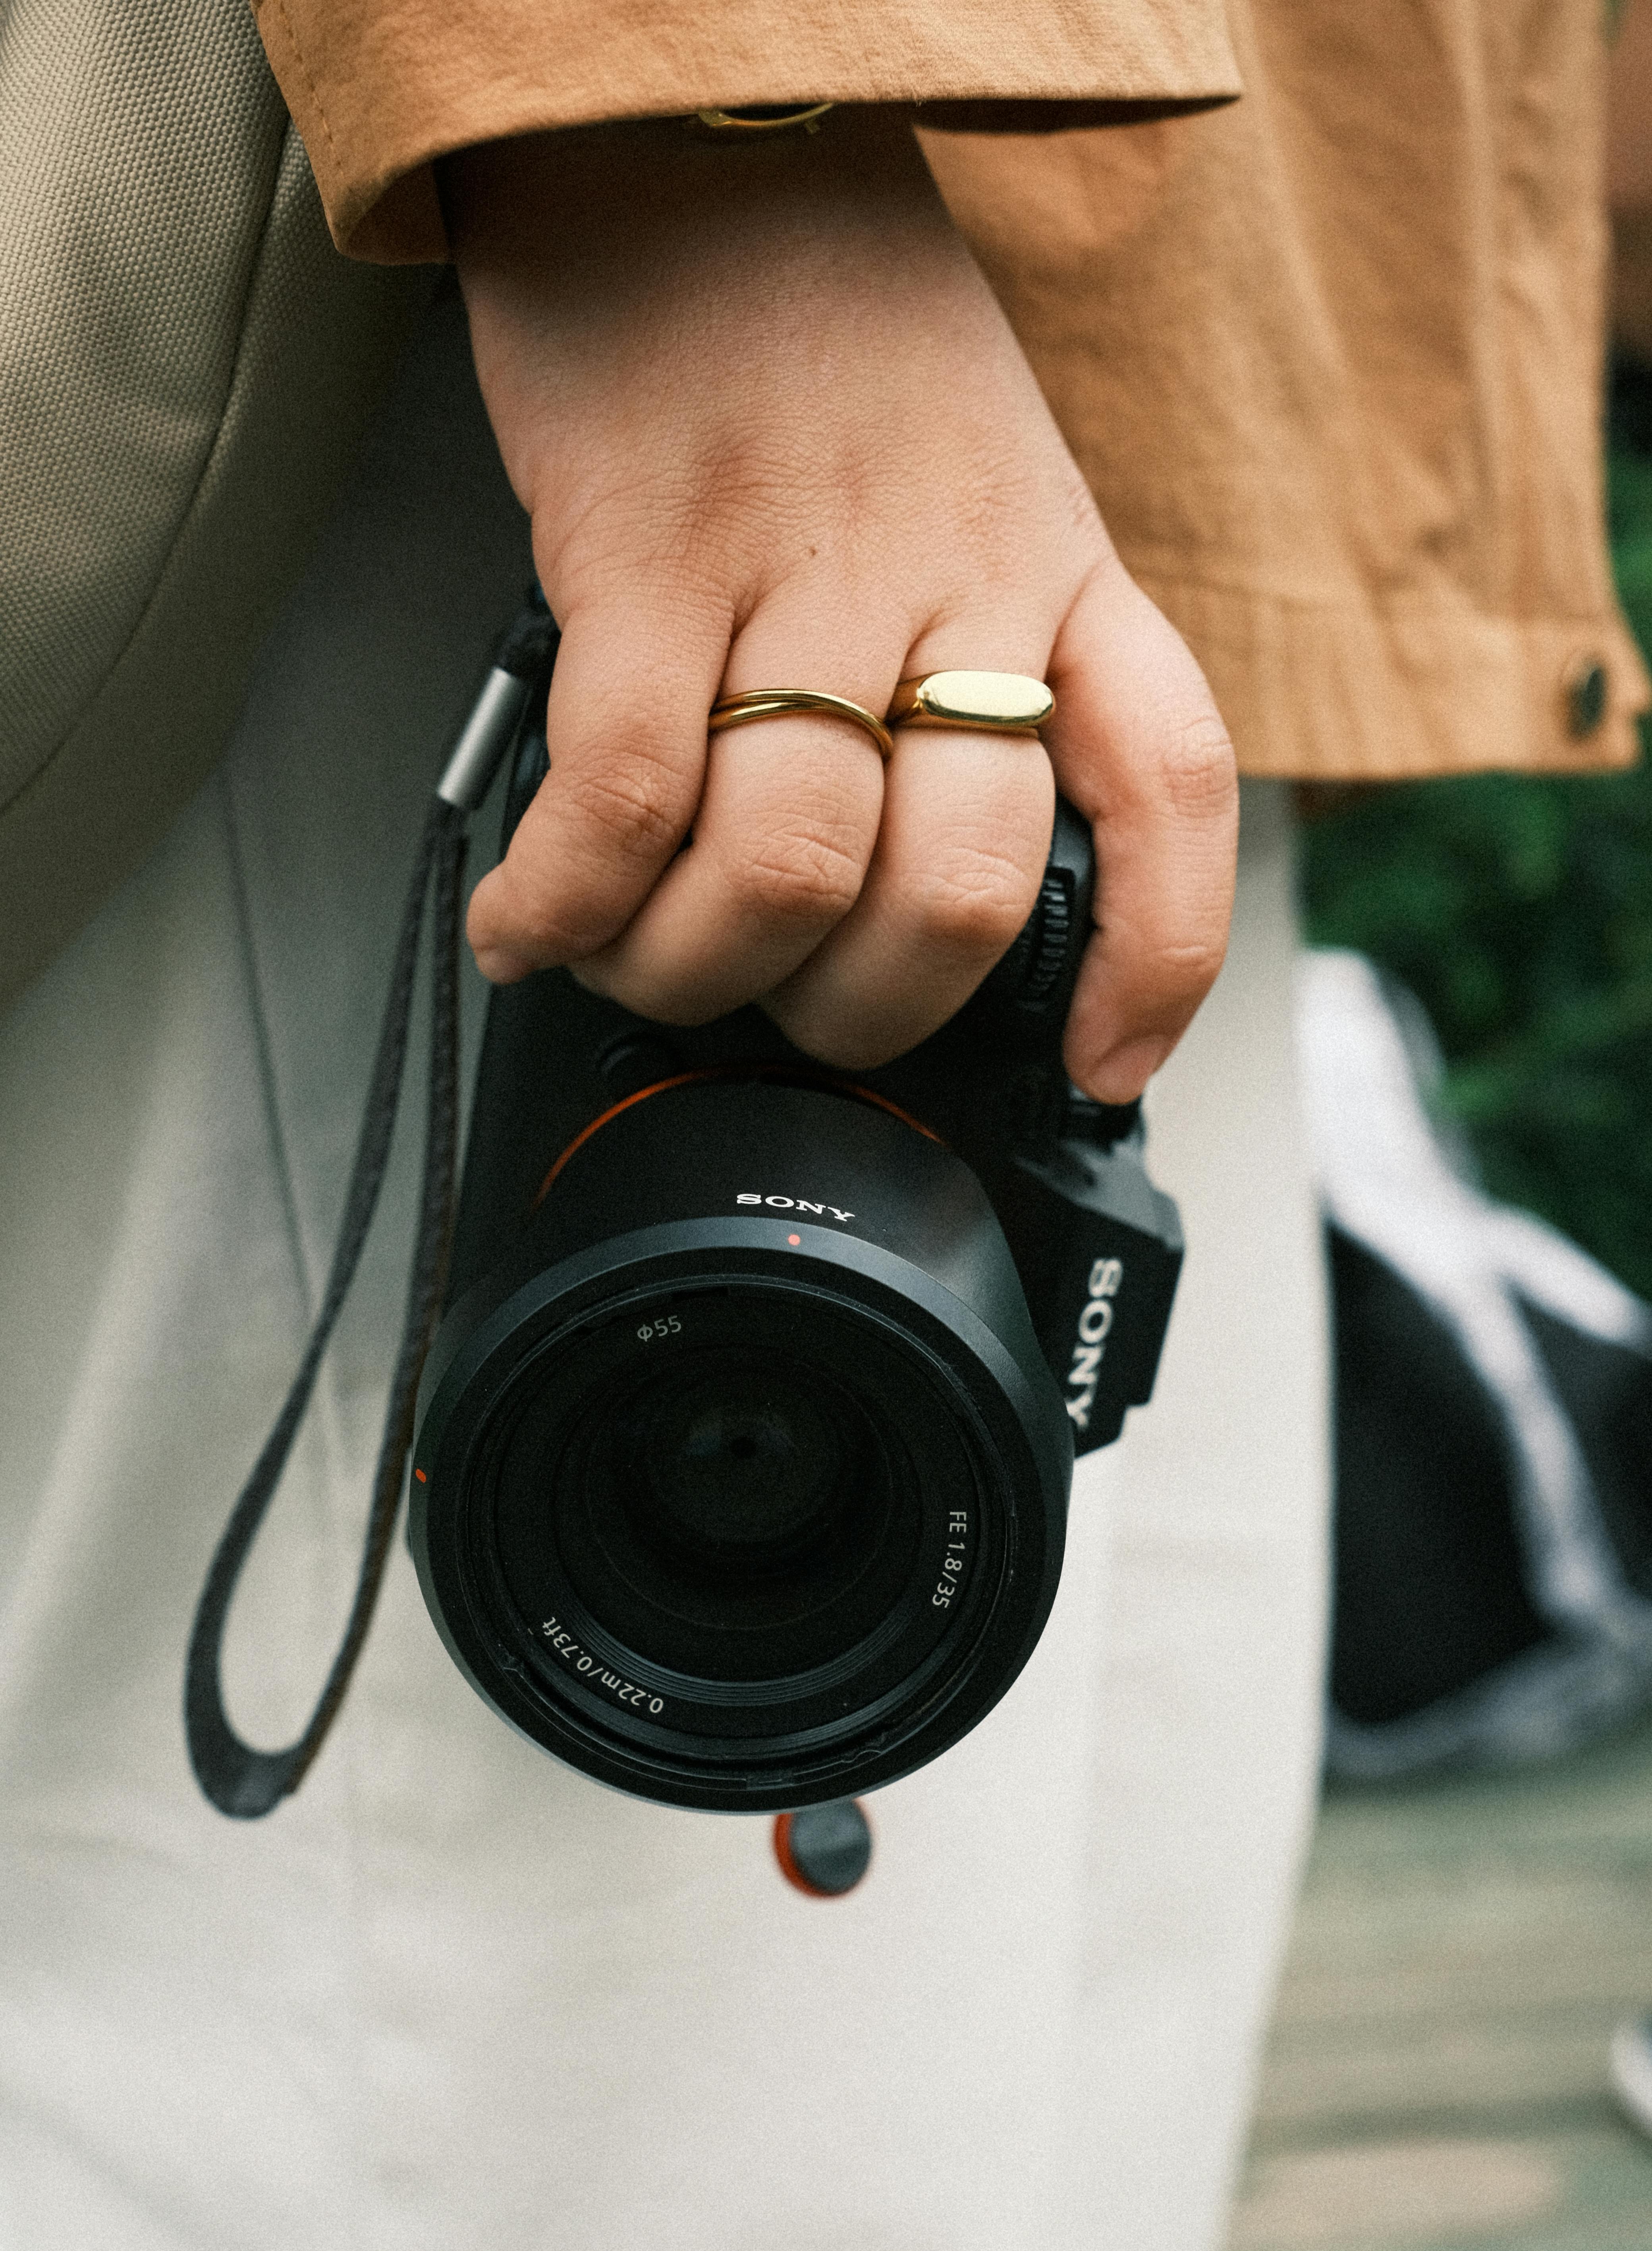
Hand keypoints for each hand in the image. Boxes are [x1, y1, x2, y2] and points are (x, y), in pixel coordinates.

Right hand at [445, 108, 1235, 1100]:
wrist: (688, 133)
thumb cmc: (830, 329)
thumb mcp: (981, 480)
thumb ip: (972, 655)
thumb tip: (897, 871)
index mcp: (1060, 563)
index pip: (1171, 791)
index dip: (1157, 963)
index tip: (1101, 1070)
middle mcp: (957, 574)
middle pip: (961, 887)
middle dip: (863, 1011)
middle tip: (785, 1011)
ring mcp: (804, 564)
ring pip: (793, 866)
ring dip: (699, 971)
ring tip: (637, 964)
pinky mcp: (650, 549)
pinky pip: (627, 793)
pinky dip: (570, 902)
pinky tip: (531, 926)